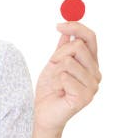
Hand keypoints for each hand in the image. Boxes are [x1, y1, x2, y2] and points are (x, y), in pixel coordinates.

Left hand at [33, 21, 101, 136]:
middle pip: (78, 46)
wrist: (42, 112)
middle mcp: (96, 73)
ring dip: (55, 70)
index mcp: (91, 63)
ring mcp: (93, 86)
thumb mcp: (54, 63)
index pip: (90, 38)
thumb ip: (63, 47)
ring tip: (56, 83)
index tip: (59, 25)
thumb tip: (67, 29)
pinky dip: (56, 82)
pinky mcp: (85, 97)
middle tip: (52, 66)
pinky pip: (65, 77)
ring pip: (69, 61)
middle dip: (58, 54)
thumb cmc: (49, 89)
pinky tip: (58, 91)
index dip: (76, 27)